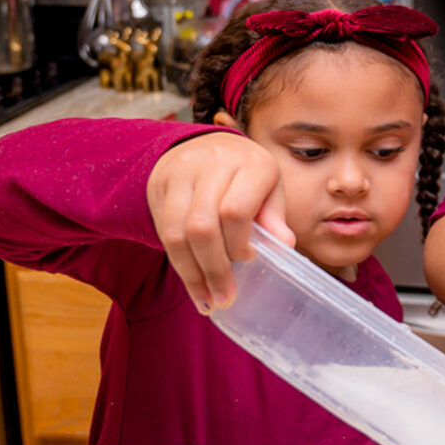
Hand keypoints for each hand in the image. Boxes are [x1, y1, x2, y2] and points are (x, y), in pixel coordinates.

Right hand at [146, 132, 294, 312]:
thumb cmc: (247, 175)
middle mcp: (213, 163)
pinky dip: (179, 264)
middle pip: (202, 226)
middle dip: (214, 269)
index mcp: (251, 163)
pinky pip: (164, 232)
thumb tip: (284, 245)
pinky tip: (194, 285)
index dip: (239, 243)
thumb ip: (274, 216)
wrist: (204, 144)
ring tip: (208, 300)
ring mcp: (181, 173)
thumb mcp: (270, 188)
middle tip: (225, 298)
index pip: (235, 210)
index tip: (249, 261)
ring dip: (193, 274)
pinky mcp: (160, 185)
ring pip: (178, 233)